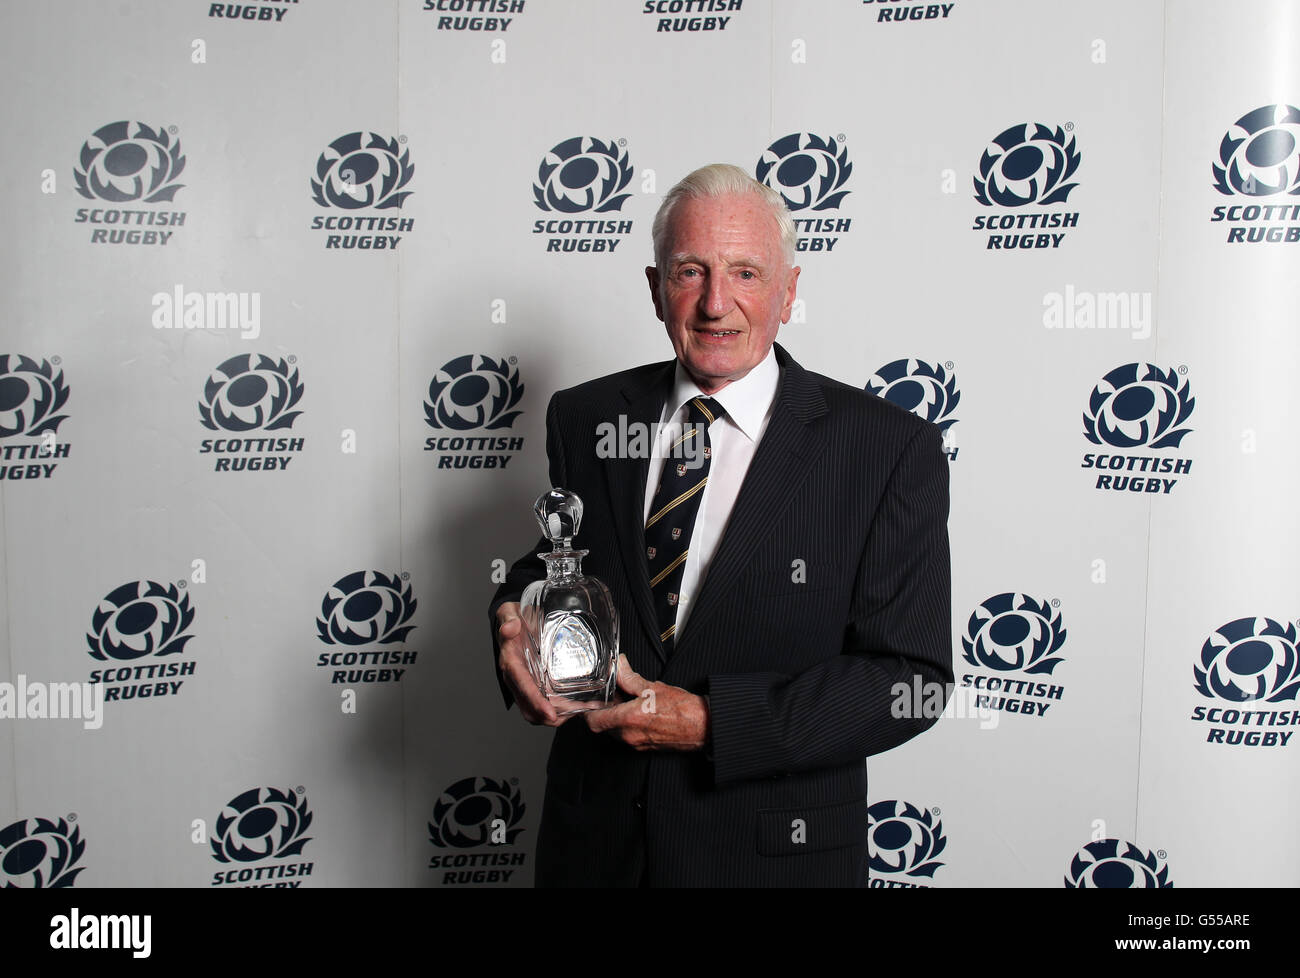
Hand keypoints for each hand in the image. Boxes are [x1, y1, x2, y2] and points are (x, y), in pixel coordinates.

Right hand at [495, 602, 572, 726]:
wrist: (515, 622)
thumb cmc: (514, 619)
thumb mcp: (509, 612)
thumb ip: (509, 618)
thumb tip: (511, 627)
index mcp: (511, 663)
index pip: (521, 685)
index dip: (535, 701)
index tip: (549, 712)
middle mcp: (517, 679)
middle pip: (529, 709)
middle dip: (549, 717)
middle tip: (574, 714)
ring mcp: (527, 685)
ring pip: (538, 712)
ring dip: (558, 716)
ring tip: (581, 711)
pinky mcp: (537, 686)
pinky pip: (546, 706)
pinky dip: (561, 711)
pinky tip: (579, 706)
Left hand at [585, 655, 709, 750]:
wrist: (703, 726)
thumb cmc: (683, 709)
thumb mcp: (653, 687)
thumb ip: (630, 678)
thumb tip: (618, 666)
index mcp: (628, 719)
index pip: (593, 721)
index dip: (586, 711)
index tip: (587, 702)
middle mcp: (629, 735)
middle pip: (603, 726)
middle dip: (604, 711)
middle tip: (610, 696)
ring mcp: (636, 743)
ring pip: (614, 731)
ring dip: (615, 718)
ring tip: (627, 702)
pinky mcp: (644, 747)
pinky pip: (627, 736)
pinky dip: (626, 724)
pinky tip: (638, 712)